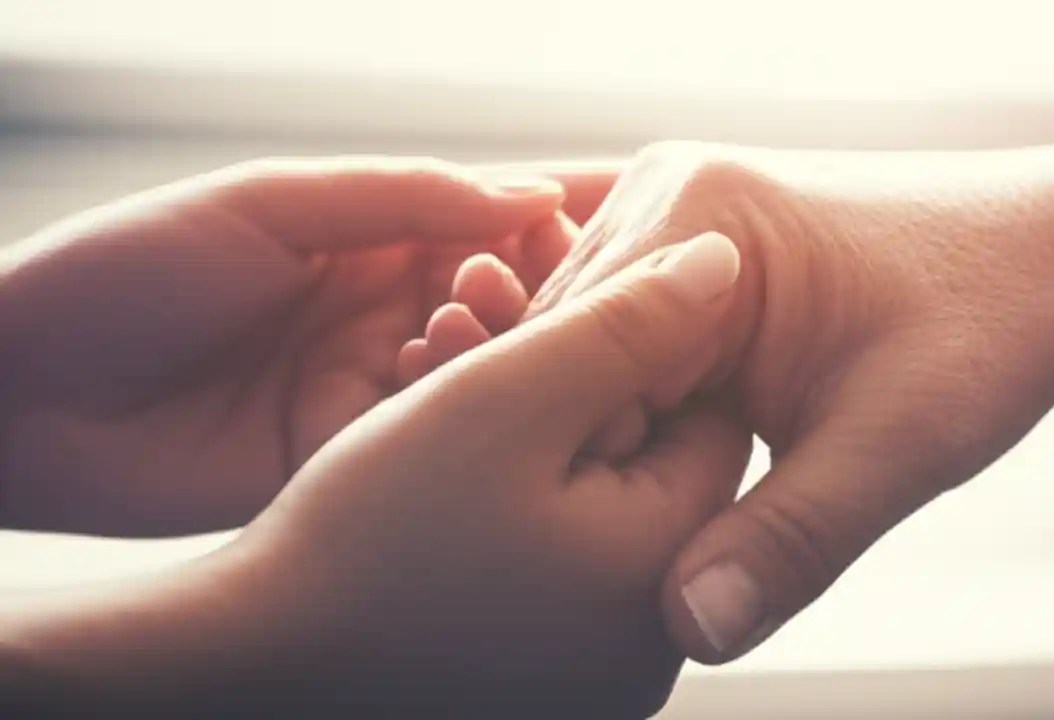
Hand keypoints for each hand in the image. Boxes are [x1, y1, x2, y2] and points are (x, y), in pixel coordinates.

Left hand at [0, 158, 585, 534]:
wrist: (26, 391)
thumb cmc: (129, 269)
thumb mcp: (270, 204)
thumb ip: (407, 197)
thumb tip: (540, 195)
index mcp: (372, 236)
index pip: (495, 221)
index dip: (555, 216)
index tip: (611, 209)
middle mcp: (386, 311)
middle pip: (508, 300)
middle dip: (542, 283)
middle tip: (540, 273)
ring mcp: (372, 387)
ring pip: (485, 371)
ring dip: (505, 341)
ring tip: (478, 312)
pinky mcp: (353, 456)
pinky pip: (435, 434)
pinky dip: (457, 405)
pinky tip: (451, 376)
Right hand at [4, 232, 750, 716]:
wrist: (252, 663)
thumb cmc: (368, 532)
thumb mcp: (505, 399)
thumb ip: (625, 323)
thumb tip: (721, 262)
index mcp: (665, 570)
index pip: (711, 422)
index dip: (647, 352)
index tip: (574, 317)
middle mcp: (653, 644)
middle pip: (655, 474)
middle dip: (589, 399)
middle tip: (510, 357)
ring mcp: (599, 676)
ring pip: (605, 518)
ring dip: (549, 449)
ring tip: (468, 408)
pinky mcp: (549, 685)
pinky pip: (565, 572)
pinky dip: (527, 516)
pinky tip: (462, 483)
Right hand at [530, 141, 1053, 661]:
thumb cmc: (995, 326)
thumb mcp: (901, 443)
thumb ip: (794, 537)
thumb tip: (686, 630)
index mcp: (694, 215)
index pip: (566, 359)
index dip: (580, 466)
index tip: (611, 547)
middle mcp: (665, 194)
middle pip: (562, 353)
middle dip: (591, 450)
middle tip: (619, 541)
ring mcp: (675, 213)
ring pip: (586, 353)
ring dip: (611, 432)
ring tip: (655, 497)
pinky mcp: (693, 247)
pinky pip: (626, 341)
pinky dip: (637, 406)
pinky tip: (669, 455)